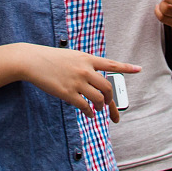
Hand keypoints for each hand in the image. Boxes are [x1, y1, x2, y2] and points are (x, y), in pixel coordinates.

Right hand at [19, 45, 139, 122]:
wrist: (32, 61)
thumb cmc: (51, 59)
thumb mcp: (72, 56)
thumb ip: (85, 65)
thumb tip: (95, 80)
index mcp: (87, 59)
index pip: (111, 64)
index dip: (126, 67)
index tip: (139, 69)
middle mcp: (85, 70)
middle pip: (107, 87)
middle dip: (110, 99)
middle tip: (107, 104)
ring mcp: (77, 82)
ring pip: (98, 99)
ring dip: (100, 106)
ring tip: (97, 109)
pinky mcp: (67, 93)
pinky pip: (85, 106)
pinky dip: (89, 112)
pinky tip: (88, 113)